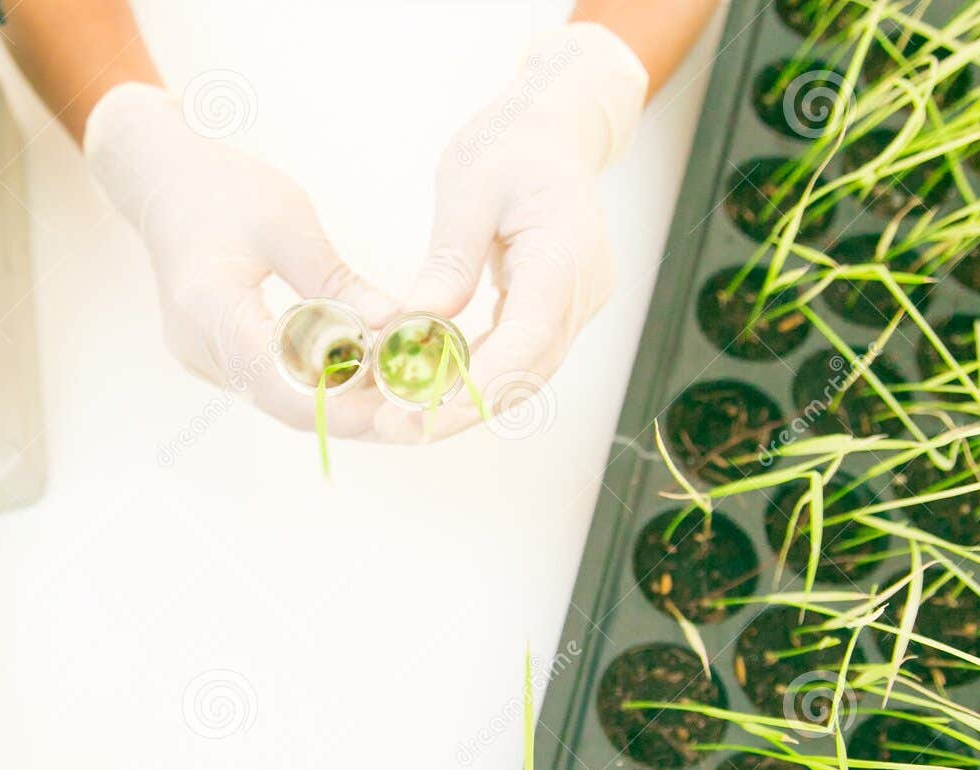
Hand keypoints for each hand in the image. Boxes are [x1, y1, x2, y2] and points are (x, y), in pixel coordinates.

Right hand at [86, 84, 395, 435]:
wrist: (161, 179)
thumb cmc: (222, 188)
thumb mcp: (289, 222)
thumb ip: (337, 282)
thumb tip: (395, 326)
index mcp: (212, 309)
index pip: (282, 385)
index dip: (343, 408)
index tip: (396, 407)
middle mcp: (200, 347)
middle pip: (286, 406)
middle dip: (352, 412)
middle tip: (411, 406)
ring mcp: (202, 357)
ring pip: (281, 402)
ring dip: (337, 401)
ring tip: (395, 386)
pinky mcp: (213, 356)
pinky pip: (271, 385)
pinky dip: (316, 383)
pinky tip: (358, 368)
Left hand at [378, 24, 648, 442]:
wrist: (555, 130)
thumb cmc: (509, 145)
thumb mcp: (467, 188)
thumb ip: (449, 260)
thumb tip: (415, 326)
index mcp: (565, 252)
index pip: (527, 339)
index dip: (477, 384)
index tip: (423, 413)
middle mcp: (584, 289)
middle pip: (528, 373)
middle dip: (462, 409)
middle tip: (396, 428)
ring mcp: (580, 304)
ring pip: (526, 375)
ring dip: (468, 402)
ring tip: (404, 418)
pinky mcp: (563, 311)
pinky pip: (522, 358)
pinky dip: (478, 377)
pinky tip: (429, 388)